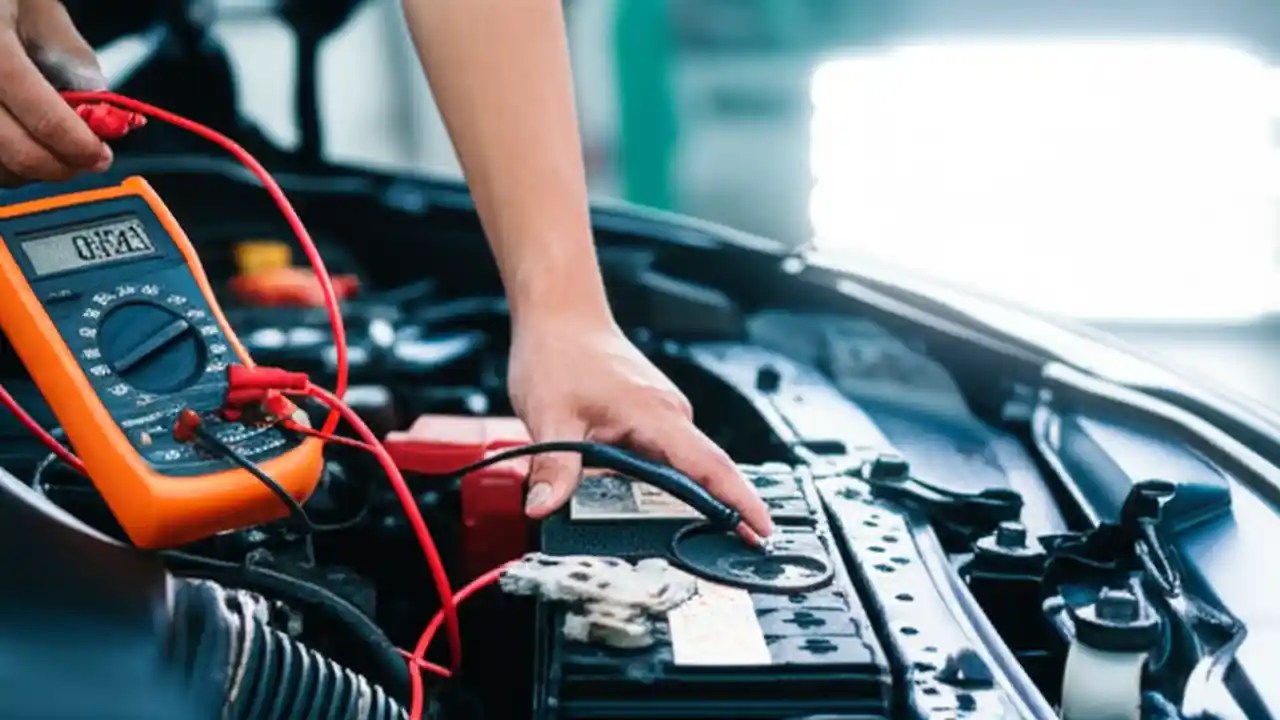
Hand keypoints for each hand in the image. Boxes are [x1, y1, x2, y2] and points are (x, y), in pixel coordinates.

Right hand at [0, 0, 109, 185]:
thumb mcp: (38, 7)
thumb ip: (70, 56)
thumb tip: (99, 106)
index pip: (45, 118)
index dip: (80, 147)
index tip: (100, 155)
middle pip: (16, 151)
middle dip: (59, 166)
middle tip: (82, 162)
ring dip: (28, 170)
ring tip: (51, 152)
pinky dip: (3, 162)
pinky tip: (17, 144)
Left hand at [509, 317, 773, 541]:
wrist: (559, 317)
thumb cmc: (560, 354)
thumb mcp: (549, 416)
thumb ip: (553, 467)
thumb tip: (544, 507)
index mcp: (656, 415)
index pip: (710, 466)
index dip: (740, 501)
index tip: (763, 529)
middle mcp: (669, 414)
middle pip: (703, 473)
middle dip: (721, 512)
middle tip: (734, 550)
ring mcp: (662, 414)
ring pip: (680, 466)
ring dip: (681, 498)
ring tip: (686, 533)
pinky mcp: (650, 416)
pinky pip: (665, 456)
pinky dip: (660, 479)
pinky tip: (639, 499)